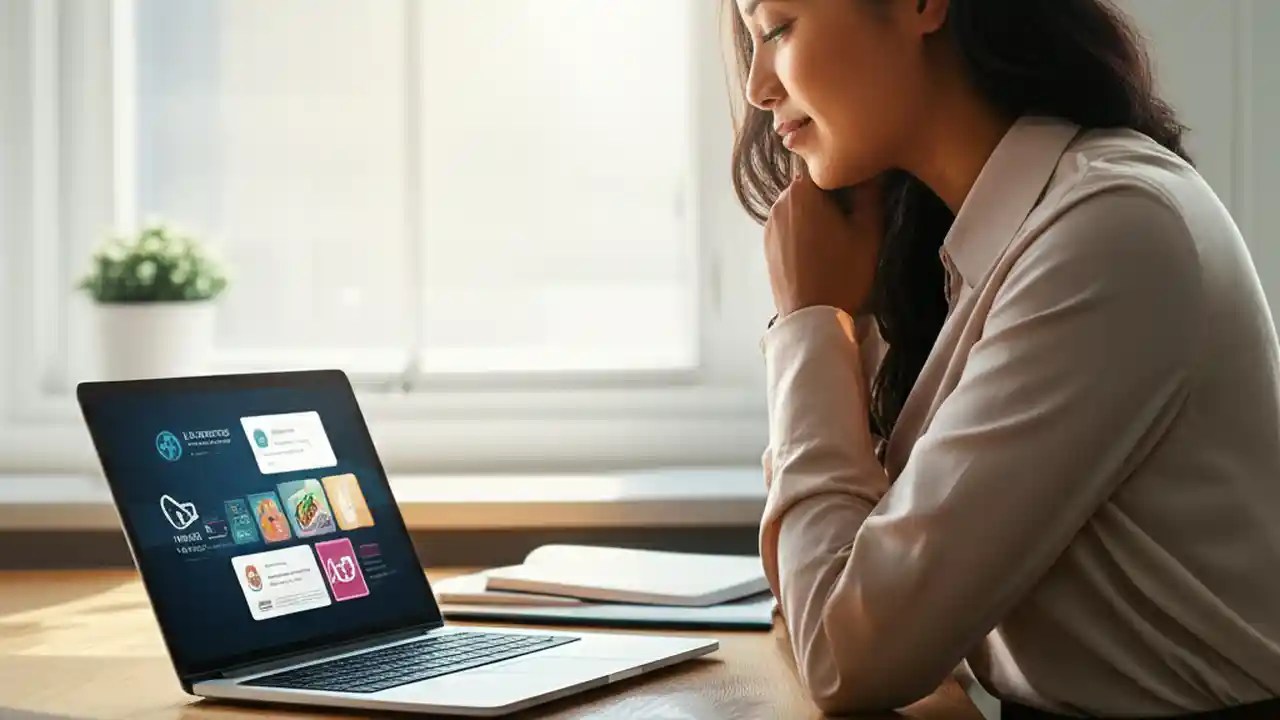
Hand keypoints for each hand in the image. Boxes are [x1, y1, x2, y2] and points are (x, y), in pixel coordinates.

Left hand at [763, 163, 884, 318]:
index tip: (863, 195)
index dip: (848, 177)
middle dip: (832, 196)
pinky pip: (790, 227)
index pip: (828, 167)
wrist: (811, 318)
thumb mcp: (868, 232)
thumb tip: (872, 170)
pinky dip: (804, 231)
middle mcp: (780, 202)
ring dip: (817, 214)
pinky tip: (820, 251)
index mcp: (802, 191)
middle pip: (812, 186)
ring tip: (839, 237)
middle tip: (854, 218)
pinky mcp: (767, 245)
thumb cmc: (843, 273)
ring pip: (800, 207)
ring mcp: (770, 224)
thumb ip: (870, 194)